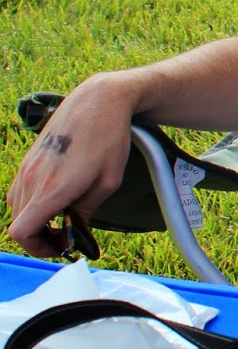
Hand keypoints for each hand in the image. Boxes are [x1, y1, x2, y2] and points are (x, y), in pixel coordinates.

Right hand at [6, 79, 133, 257]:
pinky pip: (20, 191)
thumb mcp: (108, 182)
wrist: (98, 101)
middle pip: (19, 224)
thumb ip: (87, 211)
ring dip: (36, 219)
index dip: (38, 247)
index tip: (61, 245)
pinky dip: (33, 202)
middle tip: (66, 236)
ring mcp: (26, 168)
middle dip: (40, 236)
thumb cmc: (109, 140)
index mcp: (51, 189)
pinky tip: (57, 198)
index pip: (21, 232)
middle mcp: (31, 179)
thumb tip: (74, 230)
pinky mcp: (28, 159)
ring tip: (64, 217)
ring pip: (18, 208)